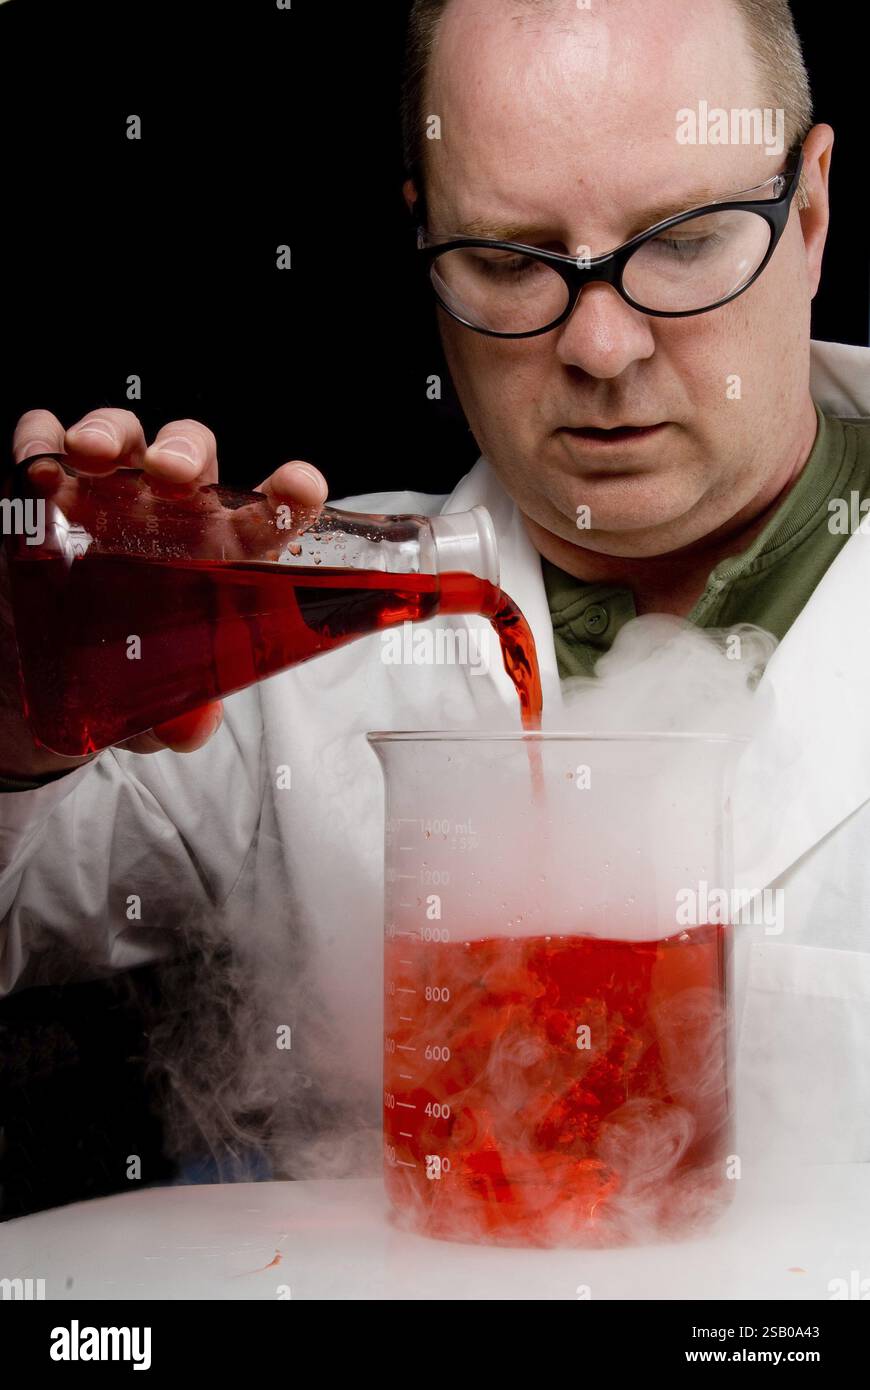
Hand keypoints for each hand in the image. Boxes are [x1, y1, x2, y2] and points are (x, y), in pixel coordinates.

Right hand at [1, 408, 328, 775]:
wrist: (41, 675)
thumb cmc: (126, 670)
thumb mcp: (156, 706)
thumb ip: (182, 715)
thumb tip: (189, 729)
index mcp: (221, 554)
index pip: (268, 515)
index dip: (292, 494)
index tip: (300, 488)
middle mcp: (170, 511)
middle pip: (192, 456)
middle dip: (183, 453)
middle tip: (169, 475)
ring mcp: (108, 494)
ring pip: (126, 437)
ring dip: (112, 434)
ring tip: (95, 455)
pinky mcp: (47, 490)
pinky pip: (47, 441)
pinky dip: (42, 438)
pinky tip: (40, 456)